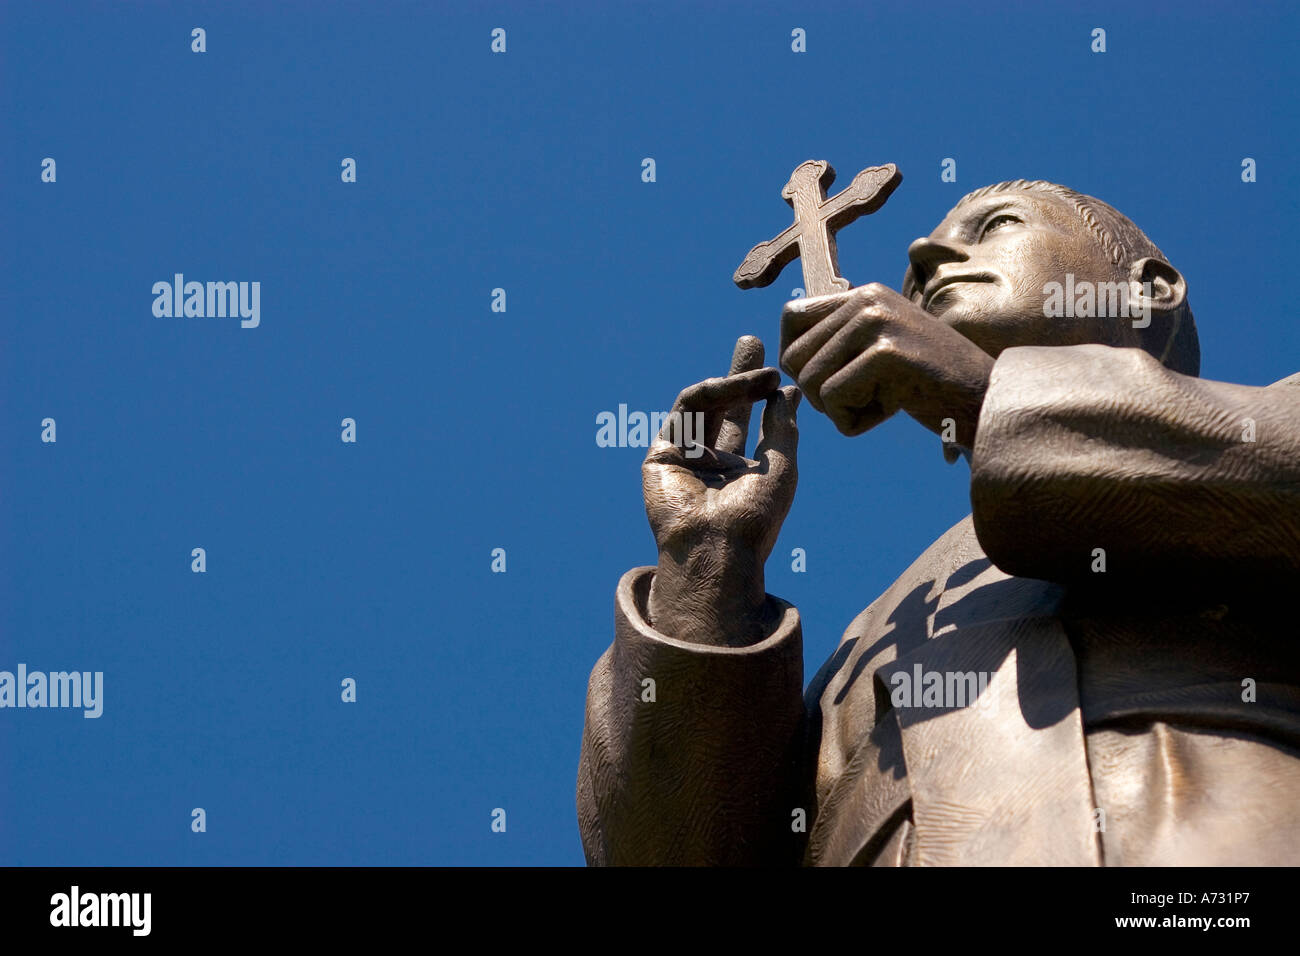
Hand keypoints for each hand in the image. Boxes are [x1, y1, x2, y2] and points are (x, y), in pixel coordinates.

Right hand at [642, 336, 799, 645]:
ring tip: (763, 368)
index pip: (746, 422)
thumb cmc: (756, 518)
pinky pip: (687, 410)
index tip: (779, 373)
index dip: (759, 394)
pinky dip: (715, 392)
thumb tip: (788, 391)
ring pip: (705, 405)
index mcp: (737, 472)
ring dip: (734, 381)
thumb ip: (781, 426)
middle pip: (722, 407)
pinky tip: (740, 383)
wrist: (718, 547)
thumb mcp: (780, 465)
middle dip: (738, 375)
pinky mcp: (662, 454)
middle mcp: (709, 463)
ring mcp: (683, 458)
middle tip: (752, 342)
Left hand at [779, 283, 993, 448]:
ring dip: (839, 409)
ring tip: (883, 401)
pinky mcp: (887, 353)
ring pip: (811, 381)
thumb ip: (842, 342)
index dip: (797, 359)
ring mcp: (878, 322)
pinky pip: (834, 400)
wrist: (987, 402)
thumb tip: (786, 354)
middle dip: (819, 393)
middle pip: (794, 357)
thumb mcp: (882, 351)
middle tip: (863, 398)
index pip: (791, 318)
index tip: (826, 381)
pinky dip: (854, 422)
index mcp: (864, 295)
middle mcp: (867, 300)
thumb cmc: (931, 386)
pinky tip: (892, 411)